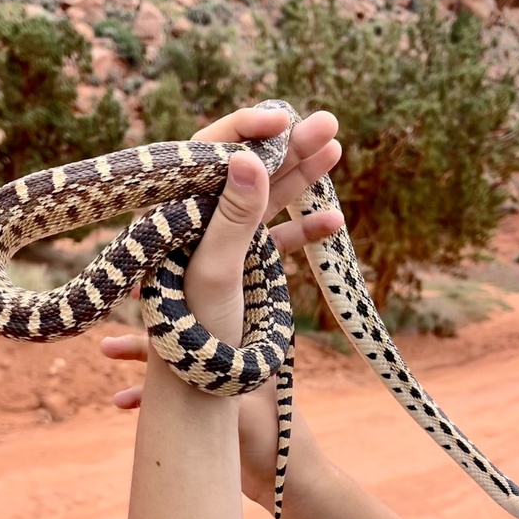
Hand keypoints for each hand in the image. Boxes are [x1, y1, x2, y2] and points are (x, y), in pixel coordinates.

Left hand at [101, 105, 340, 507]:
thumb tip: (247, 156)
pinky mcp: (243, 278)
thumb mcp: (216, 274)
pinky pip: (276, 246)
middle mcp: (200, 229)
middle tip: (330, 123)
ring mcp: (223, 251)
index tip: (288, 117)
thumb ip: (232, 216)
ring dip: (301, 180)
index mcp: (182, 219)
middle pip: (248, 175)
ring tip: (336, 151)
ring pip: (267, 204)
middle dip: (290, 147)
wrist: (202, 400)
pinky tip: (335, 223)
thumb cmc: (195, 339)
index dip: (250, 130)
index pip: (214, 157)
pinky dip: (304, 234)